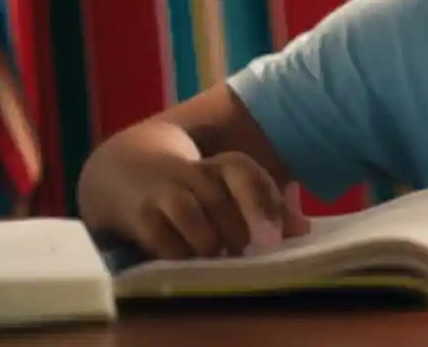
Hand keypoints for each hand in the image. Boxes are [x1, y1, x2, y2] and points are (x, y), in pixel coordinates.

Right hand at [113, 151, 310, 259]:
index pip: (243, 171)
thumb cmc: (194, 189)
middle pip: (219, 198)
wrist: (125, 170)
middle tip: (244, 254)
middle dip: (236, 232)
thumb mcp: (228, 190)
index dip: (261, 204)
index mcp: (220, 166)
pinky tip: (189, 262)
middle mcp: (193, 173)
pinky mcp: (139, 216)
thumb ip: (267, 208)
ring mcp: (163, 192)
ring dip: (209, 242)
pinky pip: (162, 238)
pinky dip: (179, 254)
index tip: (274, 240)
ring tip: (216, 258)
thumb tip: (302, 230)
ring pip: (191, 214)